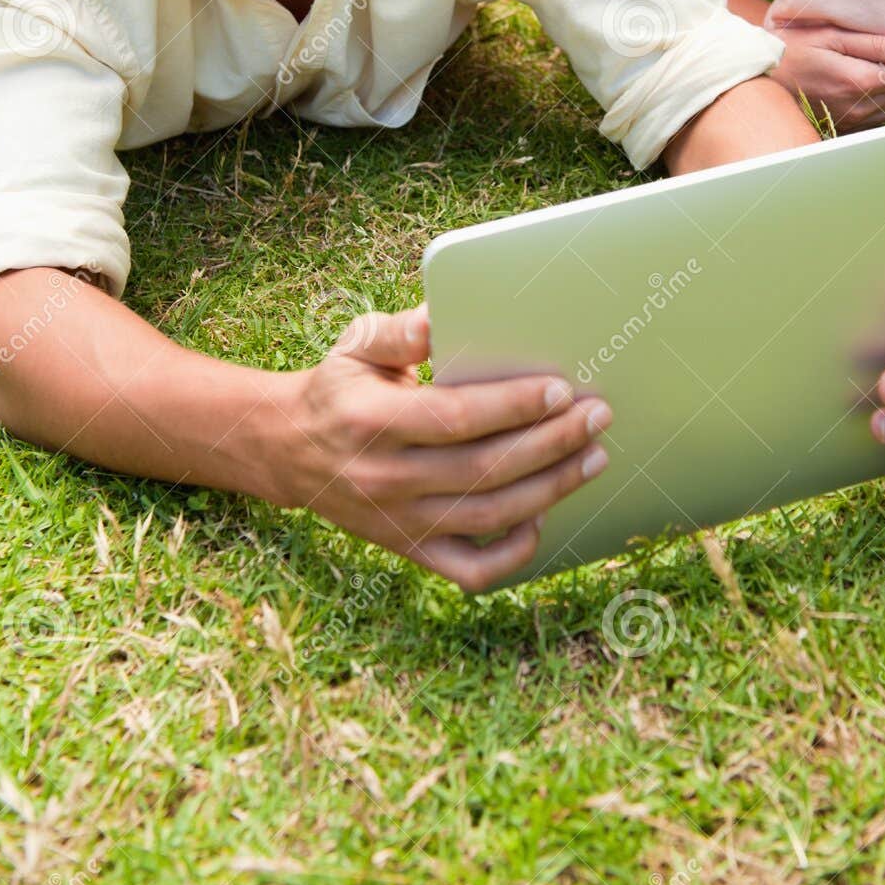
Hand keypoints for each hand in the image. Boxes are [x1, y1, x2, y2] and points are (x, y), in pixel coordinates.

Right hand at [267, 305, 611, 591]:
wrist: (286, 451)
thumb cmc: (337, 389)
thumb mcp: (356, 345)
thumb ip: (401, 331)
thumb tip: (444, 315)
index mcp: (372, 422)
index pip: (457, 419)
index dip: (514, 406)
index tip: (562, 389)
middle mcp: (386, 478)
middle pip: (485, 469)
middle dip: (552, 443)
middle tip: (597, 416)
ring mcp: (400, 522)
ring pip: (490, 515)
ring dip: (552, 488)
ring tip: (593, 457)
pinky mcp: (410, 549)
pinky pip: (473, 569)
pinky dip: (516, 551)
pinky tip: (544, 515)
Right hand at [768, 21, 884, 129]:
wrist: (758, 77)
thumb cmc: (792, 48)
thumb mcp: (831, 35)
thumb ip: (875, 42)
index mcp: (858, 80)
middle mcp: (858, 107)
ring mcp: (852, 121)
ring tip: (869, 66)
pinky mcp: (844, 127)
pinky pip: (879, 116)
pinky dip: (878, 100)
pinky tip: (859, 84)